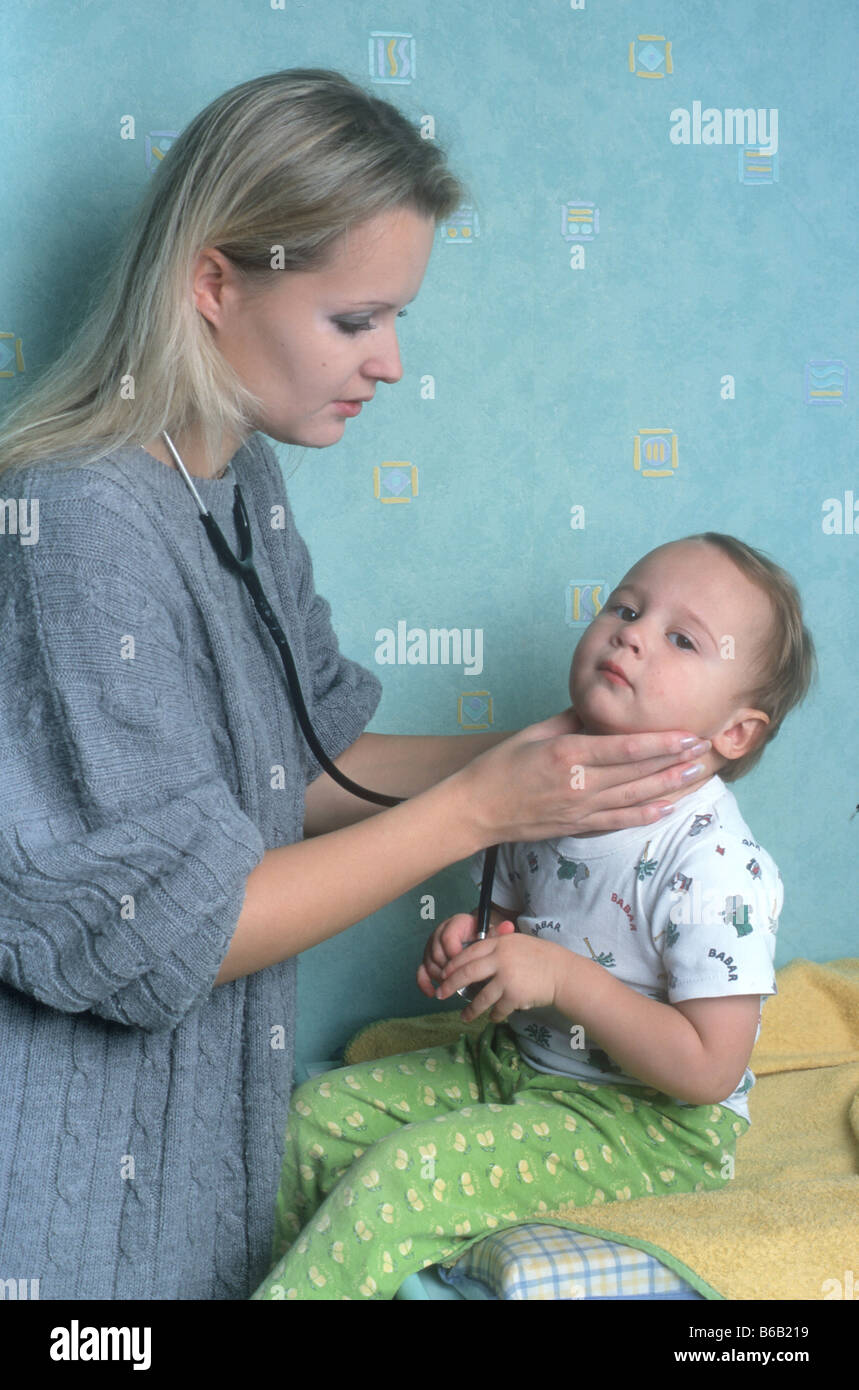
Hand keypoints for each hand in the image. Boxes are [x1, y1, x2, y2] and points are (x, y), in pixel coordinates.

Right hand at [417, 913, 515, 998]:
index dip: (456, 955)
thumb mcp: (492, 933)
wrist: (475, 936)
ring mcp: (432, 946)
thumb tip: (509, 926)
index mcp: (455, 923)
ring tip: (454, 988)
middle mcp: (440, 932)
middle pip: (436, 953)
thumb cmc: (484, 936)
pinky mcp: (427, 958)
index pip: (448, 938)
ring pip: (429, 963)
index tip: (468, 967)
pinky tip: (432, 993)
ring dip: (440, 978)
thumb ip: (498, 932)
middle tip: (462, 981)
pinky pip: (421, 971)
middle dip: (449, 970)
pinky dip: (424, 983)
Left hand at [435, 932, 566, 1023]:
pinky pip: (497, 1009)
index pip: (468, 953)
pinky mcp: (514, 996)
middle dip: (450, 985)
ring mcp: (507, 978)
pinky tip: (492, 1017)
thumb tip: (471, 957)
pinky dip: (494, 1015)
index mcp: (499, 944)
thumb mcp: (516, 943)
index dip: (453, 964)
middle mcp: (500, 959)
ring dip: (470, 1009)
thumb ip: (496, 946)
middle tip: (441, 994)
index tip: (444, 974)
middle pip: (467, 973)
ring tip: (464, 1016)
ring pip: (480, 997)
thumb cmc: (539, 957)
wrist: (562, 973)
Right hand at [453, 704, 710, 845]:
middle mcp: (578, 784)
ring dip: (670, 786)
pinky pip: (618, 822)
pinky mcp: (577, 827)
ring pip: (635, 798)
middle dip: (676, 760)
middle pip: (638, 773)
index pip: (625, 748)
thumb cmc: (500, 766)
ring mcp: (580, 810)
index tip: (688, 733)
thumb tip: (602, 709)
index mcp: (567, 754)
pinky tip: (668, 807)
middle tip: (707, 749)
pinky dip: (645, 816)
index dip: (662, 742)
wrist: (476, 809)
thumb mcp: (534, 732)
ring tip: (698, 774)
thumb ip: (572, 720)